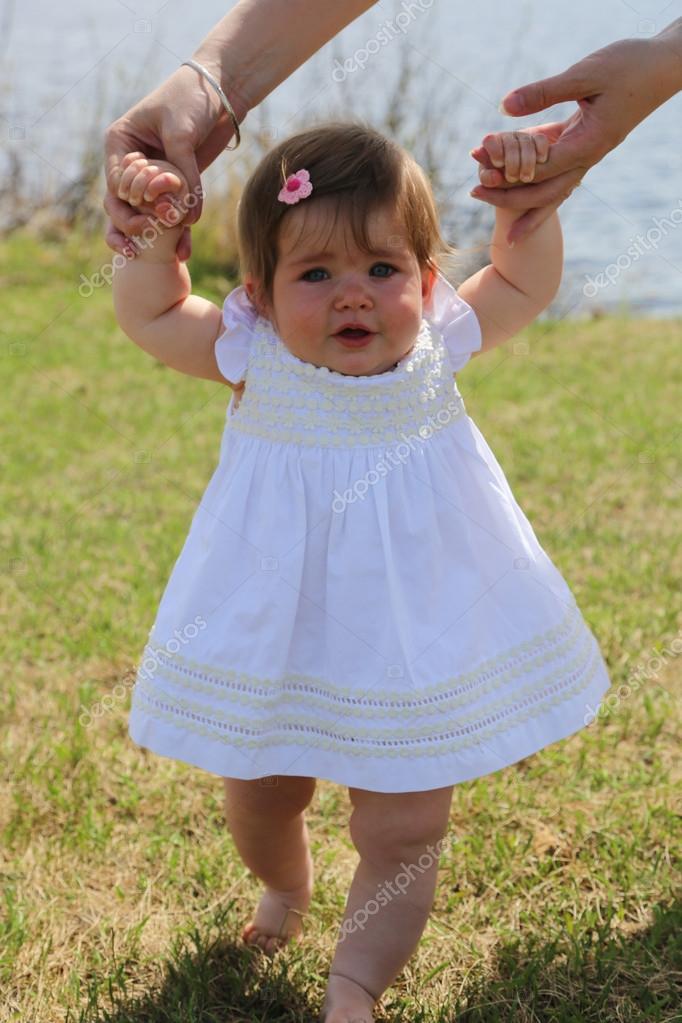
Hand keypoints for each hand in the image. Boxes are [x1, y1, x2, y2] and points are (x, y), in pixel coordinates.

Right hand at [103, 63, 244, 260]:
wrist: (221, 91)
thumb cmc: (192, 99)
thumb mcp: (181, 134)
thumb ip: (183, 175)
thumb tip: (188, 219)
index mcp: (120, 143)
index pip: (115, 182)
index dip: (129, 201)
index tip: (147, 212)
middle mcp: (132, 162)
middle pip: (122, 204)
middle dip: (135, 224)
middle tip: (149, 236)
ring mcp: (153, 176)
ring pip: (146, 214)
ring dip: (156, 235)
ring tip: (168, 254)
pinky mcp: (176, 185)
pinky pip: (173, 212)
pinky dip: (179, 232)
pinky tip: (185, 251)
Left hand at [469, 33, 678, 243]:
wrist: (663, 68)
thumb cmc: (629, 65)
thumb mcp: (585, 74)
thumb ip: (544, 93)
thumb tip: (505, 106)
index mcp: (588, 144)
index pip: (540, 167)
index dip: (508, 169)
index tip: (479, 166)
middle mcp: (588, 158)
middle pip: (542, 190)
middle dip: (507, 195)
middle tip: (474, 193)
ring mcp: (588, 155)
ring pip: (550, 187)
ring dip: (519, 196)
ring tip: (488, 201)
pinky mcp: (586, 144)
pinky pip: (556, 168)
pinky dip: (533, 175)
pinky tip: (512, 176)